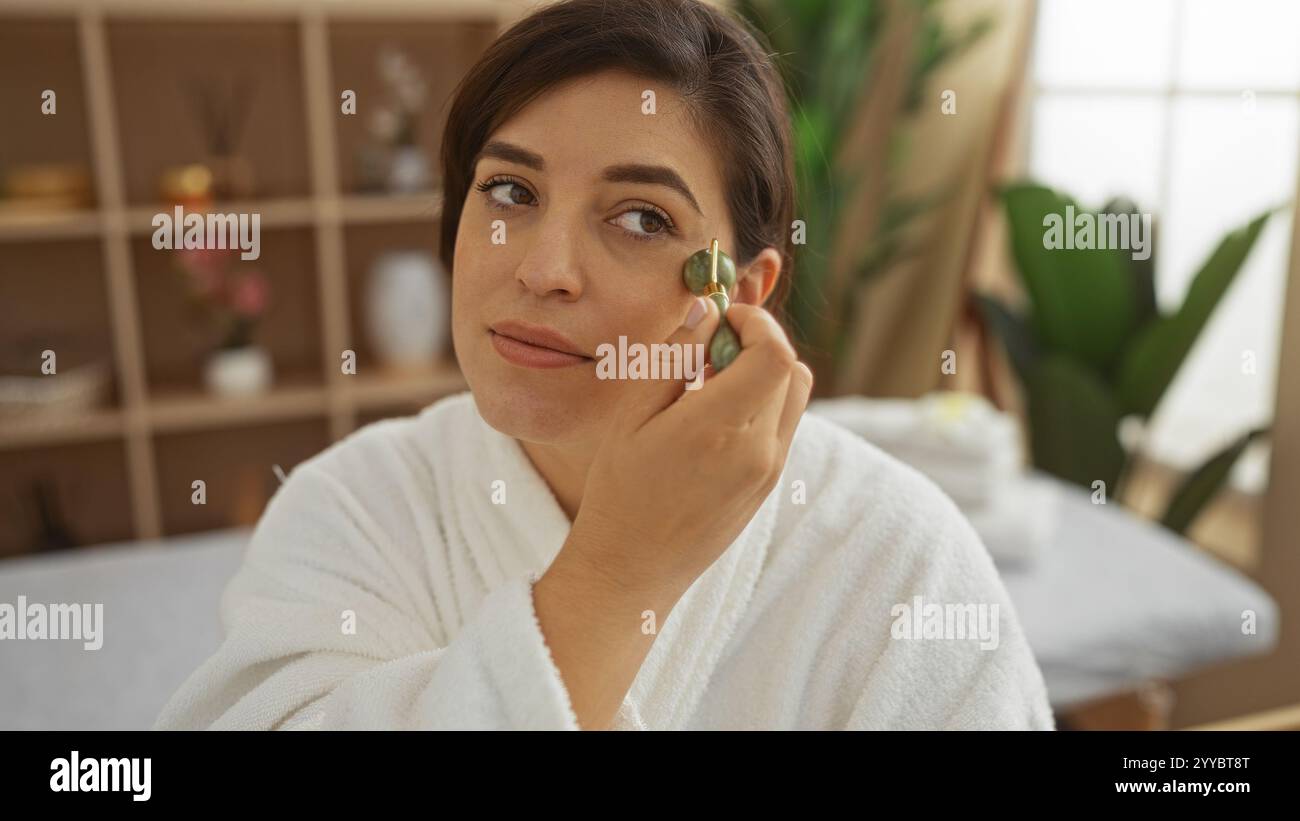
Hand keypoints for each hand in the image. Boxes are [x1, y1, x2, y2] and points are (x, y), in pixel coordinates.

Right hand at [563, 296, 812, 607]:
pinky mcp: (769, 485)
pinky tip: (715, 414)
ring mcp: (769, 471)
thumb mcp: (632, 415)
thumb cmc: (620, 491)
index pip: (775, 353)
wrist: (632, 569)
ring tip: (711, 380)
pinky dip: (762, 402)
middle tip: (710, 347)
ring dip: (765, 371)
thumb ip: (674, 357)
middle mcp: (758, 451)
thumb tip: (707, 311)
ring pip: (795, 396)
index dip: (755, 321)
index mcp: (719, 429)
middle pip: (791, 369)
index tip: (722, 319)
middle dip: (757, 342)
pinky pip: (784, 424)